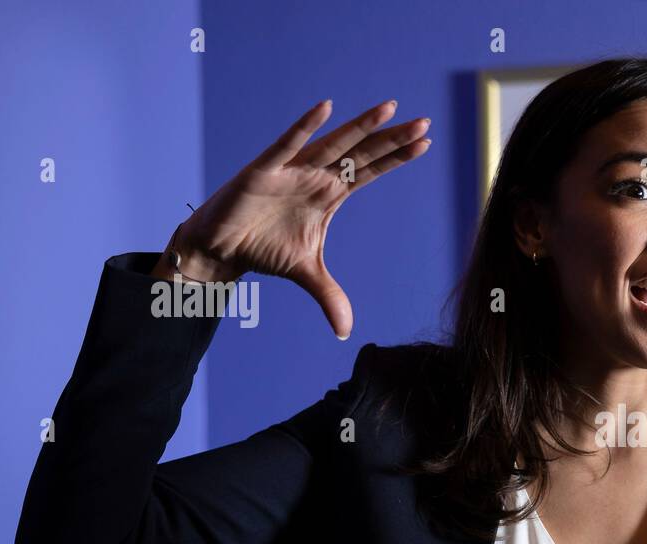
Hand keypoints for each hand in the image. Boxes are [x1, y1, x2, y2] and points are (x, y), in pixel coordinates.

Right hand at [166, 99, 429, 338]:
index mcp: (329, 193)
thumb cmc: (264, 247)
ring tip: (391, 108)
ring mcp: (291, 170)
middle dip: (391, 139)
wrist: (220, 247)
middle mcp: (315, 175)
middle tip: (425, 123)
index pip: (370, 171)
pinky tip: (326, 108)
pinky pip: (287, 145)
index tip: (426, 144)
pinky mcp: (263, 170)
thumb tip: (347, 331)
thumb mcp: (306, 274)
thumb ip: (330, 297)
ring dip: (361, 126)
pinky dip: (305, 127)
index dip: (396, 158)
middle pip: (361, 153)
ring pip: (333, 143)